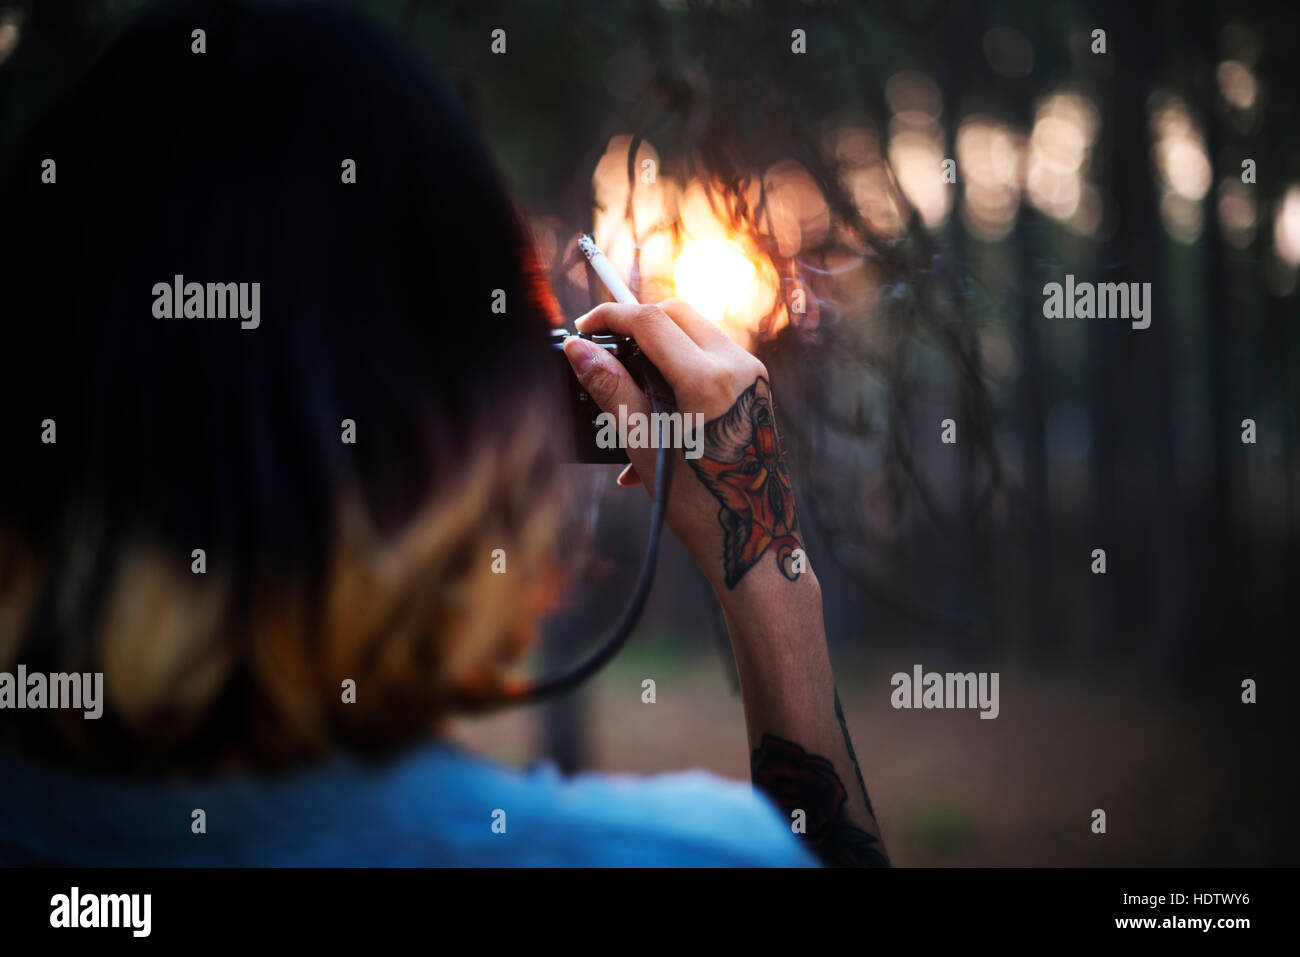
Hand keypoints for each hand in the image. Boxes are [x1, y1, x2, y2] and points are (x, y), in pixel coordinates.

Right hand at [562, 299, 807, 596]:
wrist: (756, 539)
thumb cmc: (700, 503)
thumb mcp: (645, 445)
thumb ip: (611, 388)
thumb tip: (578, 349)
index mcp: (708, 380)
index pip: (650, 320)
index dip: (609, 317)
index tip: (582, 328)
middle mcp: (738, 367)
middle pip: (676, 314)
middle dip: (635, 322)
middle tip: (603, 348)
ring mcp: (753, 377)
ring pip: (695, 332)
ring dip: (658, 346)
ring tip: (628, 393)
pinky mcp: (758, 390)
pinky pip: (711, 359)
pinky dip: (679, 371)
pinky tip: (655, 418)